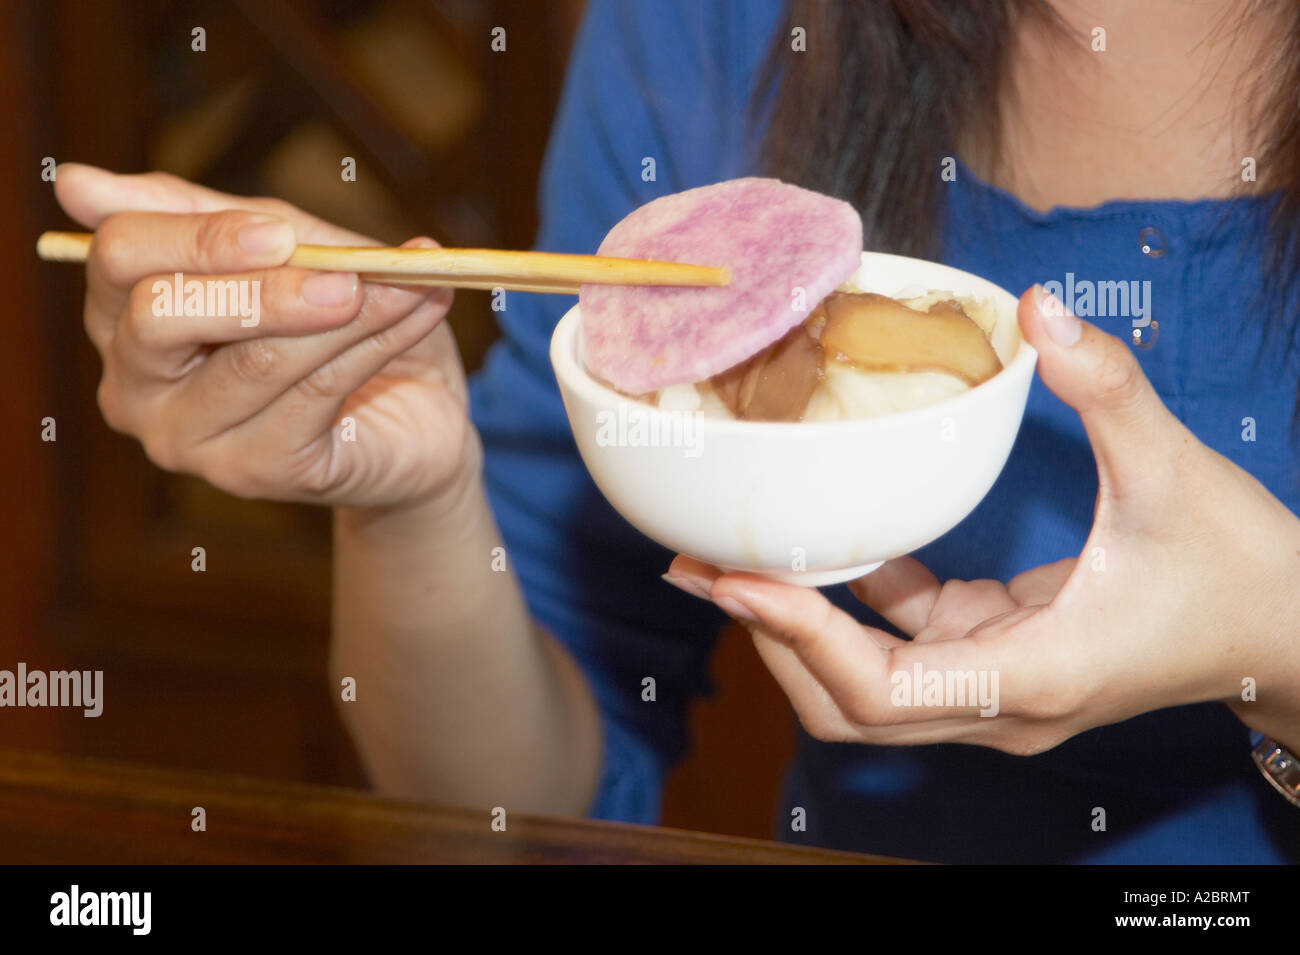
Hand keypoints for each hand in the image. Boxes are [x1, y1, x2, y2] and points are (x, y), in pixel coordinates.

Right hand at [55, 164, 475, 510]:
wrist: (417, 413)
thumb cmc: (339, 320)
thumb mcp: (288, 247)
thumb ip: (215, 214)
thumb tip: (71, 180)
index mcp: (125, 314)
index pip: (119, 257)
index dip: (198, 237)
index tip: (278, 230)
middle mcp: (136, 385)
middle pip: (161, 314)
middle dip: (262, 288)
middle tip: (345, 276)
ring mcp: (189, 439)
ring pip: (255, 358)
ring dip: (349, 313)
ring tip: (411, 284)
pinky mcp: (254, 473)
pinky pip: (314, 394)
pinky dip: (377, 344)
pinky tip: (421, 313)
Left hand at [665, 287, 1299, 753]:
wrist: (1284, 636)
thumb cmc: (1238, 572)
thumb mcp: (1178, 474)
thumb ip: (1109, 390)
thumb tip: (1040, 309)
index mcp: (1031, 676)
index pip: (880, 689)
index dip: (797, 639)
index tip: (735, 579)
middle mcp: (997, 704)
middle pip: (847, 706)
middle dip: (769, 641)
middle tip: (698, 571)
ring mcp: (992, 689)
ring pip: (866, 685)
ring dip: (797, 628)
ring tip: (727, 564)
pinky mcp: (995, 656)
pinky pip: (905, 639)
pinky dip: (856, 601)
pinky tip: (825, 544)